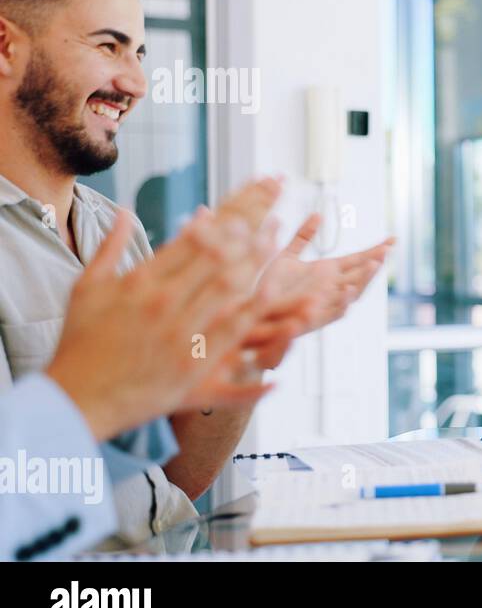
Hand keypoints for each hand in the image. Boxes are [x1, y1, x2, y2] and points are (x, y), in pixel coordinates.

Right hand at [47, 178, 283, 440]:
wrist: (77, 400)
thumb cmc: (81, 342)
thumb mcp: (86, 288)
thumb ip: (109, 246)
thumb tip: (124, 210)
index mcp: (140, 283)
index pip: (189, 242)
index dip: (221, 221)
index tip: (243, 208)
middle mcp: (164, 305)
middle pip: (216, 260)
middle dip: (247, 233)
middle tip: (271, 216)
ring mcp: (181, 336)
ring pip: (231, 292)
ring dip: (258, 265)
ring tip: (279, 242)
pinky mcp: (195, 367)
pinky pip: (235, 336)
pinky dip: (257, 316)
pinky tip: (278, 299)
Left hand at [248, 213, 393, 368]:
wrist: (256, 312)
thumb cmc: (271, 287)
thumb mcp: (287, 255)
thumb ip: (303, 236)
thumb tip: (318, 214)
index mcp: (328, 271)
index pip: (358, 259)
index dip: (375, 250)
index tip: (392, 239)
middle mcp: (332, 286)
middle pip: (361, 274)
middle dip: (375, 262)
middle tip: (388, 249)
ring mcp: (326, 301)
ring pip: (354, 292)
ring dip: (365, 280)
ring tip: (375, 264)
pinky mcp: (316, 316)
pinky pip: (335, 311)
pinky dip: (344, 302)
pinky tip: (349, 289)